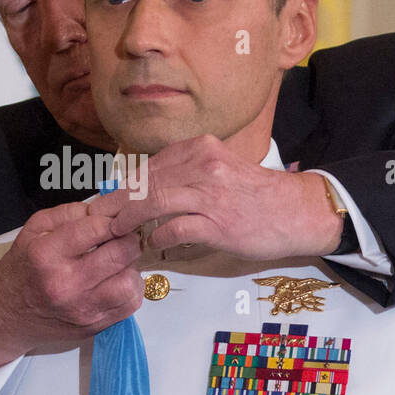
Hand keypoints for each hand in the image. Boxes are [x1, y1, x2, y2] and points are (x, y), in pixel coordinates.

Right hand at [0, 201, 143, 373]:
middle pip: (120, 254)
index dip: (114, 219)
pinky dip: (130, 289)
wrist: (7, 315)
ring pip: (130, 282)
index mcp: (47, 254)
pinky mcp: (94, 326)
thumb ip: (72, 213)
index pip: (97, 228)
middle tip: (124, 236)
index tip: (116, 218)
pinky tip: (116, 280)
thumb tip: (109, 207)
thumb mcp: (35, 229)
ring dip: (131, 267)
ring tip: (119, 262)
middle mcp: (65, 284)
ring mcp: (82, 309)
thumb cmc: (23, 267)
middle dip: (128, 239)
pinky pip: (130, 304)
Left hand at [90, 135, 343, 259]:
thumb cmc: (256, 195)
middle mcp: (203, 165)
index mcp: (200, 149)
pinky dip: (158, 238)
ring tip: (115, 233)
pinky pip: (175, 229)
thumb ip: (186, 173)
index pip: (149, 166)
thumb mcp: (219, 169)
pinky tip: (150, 246)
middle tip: (97, 219)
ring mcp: (210, 193)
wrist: (297, 212)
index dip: (123, 185)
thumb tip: (147, 189)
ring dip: (129, 219)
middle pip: (145, 182)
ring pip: (153, 201)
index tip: (106, 201)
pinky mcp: (217, 223)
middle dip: (116, 202)